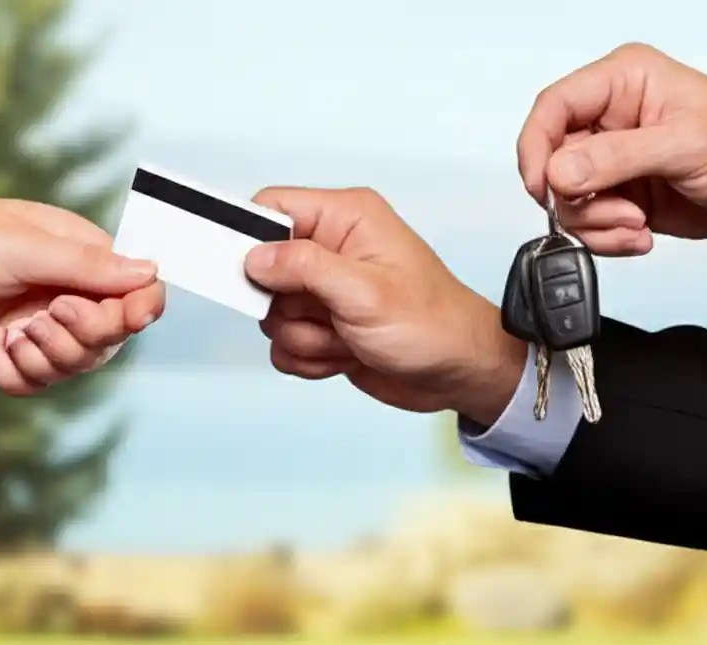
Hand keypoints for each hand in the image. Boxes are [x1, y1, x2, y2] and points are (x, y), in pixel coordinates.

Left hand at [0, 199, 164, 394]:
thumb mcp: (22, 248)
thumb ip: (86, 266)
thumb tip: (150, 272)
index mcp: (75, 252)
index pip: (133, 287)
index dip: (136, 308)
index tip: (130, 317)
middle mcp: (62, 289)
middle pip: (110, 336)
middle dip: (83, 337)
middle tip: (45, 318)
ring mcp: (36, 323)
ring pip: (76, 366)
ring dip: (47, 358)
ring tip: (11, 337)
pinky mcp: (8, 353)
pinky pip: (36, 383)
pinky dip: (18, 376)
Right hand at [244, 187, 525, 425]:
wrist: (459, 374)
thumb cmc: (432, 325)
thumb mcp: (364, 292)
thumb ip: (303, 267)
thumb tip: (253, 257)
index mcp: (344, 218)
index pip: (271, 208)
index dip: (249, 239)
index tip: (246, 273)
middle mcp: (330, 249)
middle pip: (262, 270)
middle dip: (286, 306)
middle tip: (325, 315)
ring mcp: (324, 290)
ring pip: (271, 315)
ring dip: (304, 338)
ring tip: (347, 339)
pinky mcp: (322, 325)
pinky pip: (283, 344)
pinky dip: (309, 358)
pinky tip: (345, 355)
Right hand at [519, 43, 706, 253]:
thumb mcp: (686, 146)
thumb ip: (615, 157)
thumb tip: (557, 171)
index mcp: (625, 82)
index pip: (553, 108)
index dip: (536, 148)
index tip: (542, 186)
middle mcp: (613, 119)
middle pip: (552, 162)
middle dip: (579, 198)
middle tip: (618, 211)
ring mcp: (615, 161)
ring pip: (567, 199)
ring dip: (597, 223)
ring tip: (637, 224)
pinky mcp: (623, 196)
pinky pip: (589, 224)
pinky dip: (608, 237)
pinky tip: (642, 233)